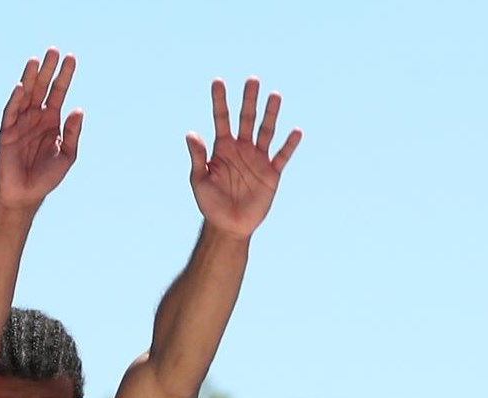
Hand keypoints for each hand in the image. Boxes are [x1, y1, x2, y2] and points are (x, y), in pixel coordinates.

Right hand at [0, 49, 81, 210]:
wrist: (25, 195)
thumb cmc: (47, 176)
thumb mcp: (67, 154)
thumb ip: (72, 133)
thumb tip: (78, 109)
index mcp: (51, 120)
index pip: (58, 92)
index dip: (64, 75)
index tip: (71, 58)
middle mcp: (35, 117)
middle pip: (42, 87)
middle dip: (47, 69)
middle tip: (53, 50)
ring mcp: (20, 122)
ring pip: (26, 95)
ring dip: (30, 78)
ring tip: (35, 60)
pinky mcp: (6, 132)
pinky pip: (11, 112)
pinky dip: (16, 100)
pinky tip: (21, 87)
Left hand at [185, 77, 301, 237]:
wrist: (229, 226)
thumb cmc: (210, 204)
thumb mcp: (199, 180)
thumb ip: (198, 157)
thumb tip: (191, 133)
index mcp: (223, 147)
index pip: (221, 118)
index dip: (219, 100)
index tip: (218, 81)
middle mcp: (242, 148)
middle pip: (246, 118)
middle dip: (249, 100)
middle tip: (252, 80)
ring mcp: (258, 159)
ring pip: (266, 131)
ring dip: (270, 114)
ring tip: (275, 95)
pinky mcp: (272, 173)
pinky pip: (282, 156)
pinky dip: (289, 145)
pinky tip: (296, 131)